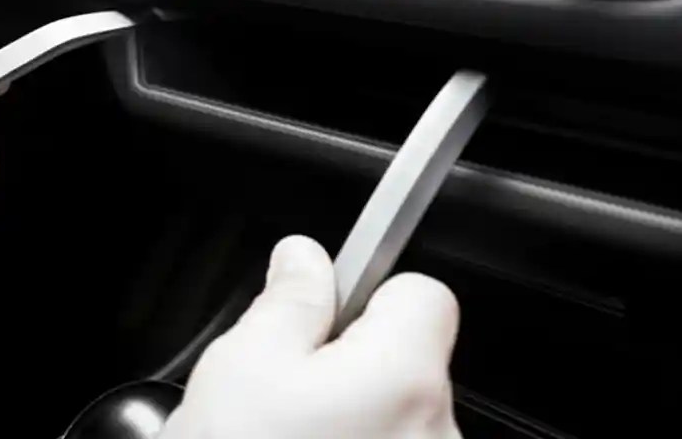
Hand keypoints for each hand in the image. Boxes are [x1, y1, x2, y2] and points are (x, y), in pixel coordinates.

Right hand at [162, 236, 462, 438]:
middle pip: (410, 366)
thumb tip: (305, 259)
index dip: (370, 297)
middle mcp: (439, 434)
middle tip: (286, 396)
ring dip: (355, 427)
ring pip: (398, 424)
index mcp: (404, 375)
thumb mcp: (241, 369)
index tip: (328, 318)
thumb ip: (287, 302)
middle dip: (353, 369)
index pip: (425, 294)